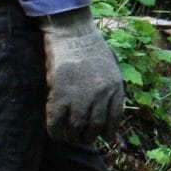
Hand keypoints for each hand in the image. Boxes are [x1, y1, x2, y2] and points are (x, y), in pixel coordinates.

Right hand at [42, 8, 124, 141]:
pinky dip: (55, 131)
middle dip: (89, 136)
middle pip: (96, 125)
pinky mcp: (60, 95)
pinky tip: (55, 133)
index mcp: (115, 86)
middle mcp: (101, 94)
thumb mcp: (111, 65)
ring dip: (72, 136)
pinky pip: (57, 121)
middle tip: (83, 138)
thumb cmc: (91, 46)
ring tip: (69, 137)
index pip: (115, 117)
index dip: (109, 130)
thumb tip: (108, 103)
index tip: (104, 137)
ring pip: (77, 127)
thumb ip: (111, 84)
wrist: (72, 33)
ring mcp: (80, 96)